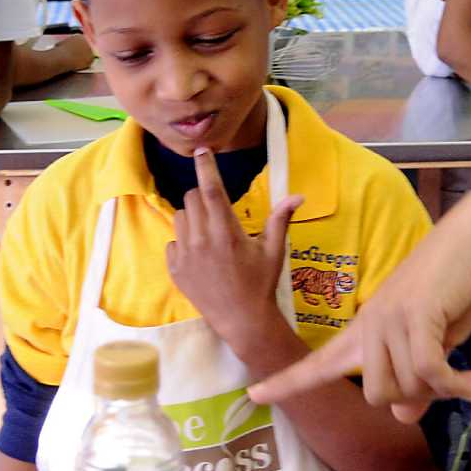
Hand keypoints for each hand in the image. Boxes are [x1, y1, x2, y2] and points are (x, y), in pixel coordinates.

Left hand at [166, 148, 300, 346]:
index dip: (205, 166)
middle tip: (218, 212)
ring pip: (181, 216)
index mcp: (227, 232)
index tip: (201, 150)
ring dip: (193, 218)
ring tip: (209, 235)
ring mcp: (185, 255)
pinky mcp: (175, 269)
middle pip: (193, 197)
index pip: (211, 189)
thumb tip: (298, 196)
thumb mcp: (273, 250)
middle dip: (204, 196)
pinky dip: (184, 242)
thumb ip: (281, 219)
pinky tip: (200, 256)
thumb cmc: (260, 283)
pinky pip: (172, 241)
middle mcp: (203, 240)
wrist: (241, 320)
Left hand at [249, 178, 470, 420]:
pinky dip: (458, 385)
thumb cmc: (456, 286)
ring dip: (442, 389)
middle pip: (377, 395)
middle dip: (416, 398)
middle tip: (449, 382)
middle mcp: (370, 326)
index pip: (317, 362)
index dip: (287, 382)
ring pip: (404, 387)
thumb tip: (403, 415)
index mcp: (364, 330)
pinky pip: (431, 373)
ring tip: (466, 376)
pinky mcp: (417, 316)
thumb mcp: (435, 341)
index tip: (255, 395)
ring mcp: (390, 319)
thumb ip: (416, 379)